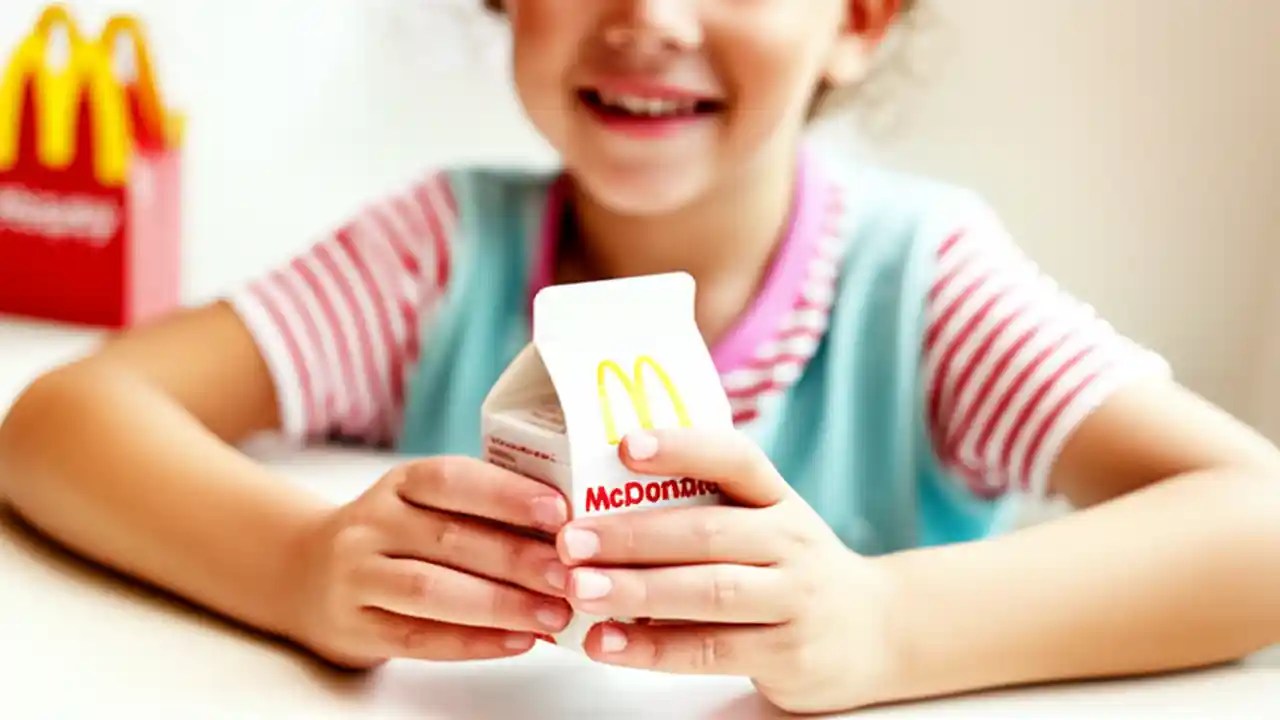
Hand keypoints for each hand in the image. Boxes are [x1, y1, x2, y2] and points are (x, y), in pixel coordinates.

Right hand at [288, 457, 573, 668]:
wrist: (302, 574)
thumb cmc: (392, 537)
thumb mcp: (421, 505)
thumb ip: (479, 510)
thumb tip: (565, 528)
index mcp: (399, 484)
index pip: (451, 480)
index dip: (505, 493)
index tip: (558, 511)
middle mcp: (372, 525)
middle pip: (449, 539)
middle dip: (517, 558)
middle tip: (571, 574)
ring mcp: (358, 577)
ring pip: (432, 590)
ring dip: (500, 604)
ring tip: (554, 615)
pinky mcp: (356, 628)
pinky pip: (418, 639)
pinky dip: (474, 642)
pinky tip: (518, 641)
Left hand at [557, 429, 901, 713]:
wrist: (878, 632)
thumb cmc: (791, 570)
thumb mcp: (767, 525)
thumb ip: (704, 511)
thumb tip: (597, 504)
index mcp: (777, 499)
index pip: (735, 459)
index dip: (683, 448)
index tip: (625, 444)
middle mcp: (791, 541)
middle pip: (709, 532)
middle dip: (633, 534)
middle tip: (571, 539)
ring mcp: (794, 599)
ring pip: (710, 591)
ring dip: (637, 590)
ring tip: (578, 589)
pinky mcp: (789, 654)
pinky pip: (711, 650)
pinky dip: (652, 648)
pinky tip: (605, 645)